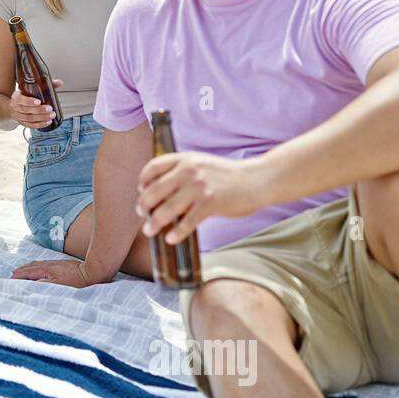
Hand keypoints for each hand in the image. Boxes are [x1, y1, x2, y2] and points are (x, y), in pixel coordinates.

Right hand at [10, 80, 62, 129]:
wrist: (14, 105)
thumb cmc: (24, 95)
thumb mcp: (30, 89)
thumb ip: (45, 85)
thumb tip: (59, 82)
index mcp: (16, 97)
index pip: (21, 99)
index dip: (29, 101)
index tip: (39, 101)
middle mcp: (15, 107)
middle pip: (26, 110)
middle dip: (39, 110)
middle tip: (50, 109)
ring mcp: (18, 116)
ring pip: (29, 118)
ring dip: (41, 118)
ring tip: (51, 116)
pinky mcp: (22, 122)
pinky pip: (30, 125)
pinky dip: (39, 124)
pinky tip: (47, 122)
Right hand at [11, 258, 98, 287]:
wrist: (91, 272)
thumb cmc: (76, 281)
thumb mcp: (58, 285)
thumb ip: (43, 283)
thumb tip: (30, 283)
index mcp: (46, 270)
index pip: (29, 272)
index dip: (19, 276)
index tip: (11, 279)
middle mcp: (49, 265)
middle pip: (31, 266)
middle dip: (21, 270)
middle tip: (13, 274)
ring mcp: (55, 264)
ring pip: (38, 264)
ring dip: (28, 267)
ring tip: (23, 270)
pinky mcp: (62, 264)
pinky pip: (44, 264)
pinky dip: (37, 266)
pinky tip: (39, 268)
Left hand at [136, 152, 270, 245]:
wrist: (256, 179)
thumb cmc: (226, 175)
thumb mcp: (201, 164)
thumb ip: (181, 172)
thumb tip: (158, 192)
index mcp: (184, 159)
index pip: (152, 168)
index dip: (143, 182)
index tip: (141, 193)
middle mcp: (188, 171)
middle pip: (154, 191)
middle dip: (144, 206)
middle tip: (142, 215)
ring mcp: (199, 187)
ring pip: (167, 209)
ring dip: (154, 222)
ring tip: (149, 230)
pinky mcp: (210, 203)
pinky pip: (187, 222)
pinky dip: (176, 232)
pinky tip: (171, 238)